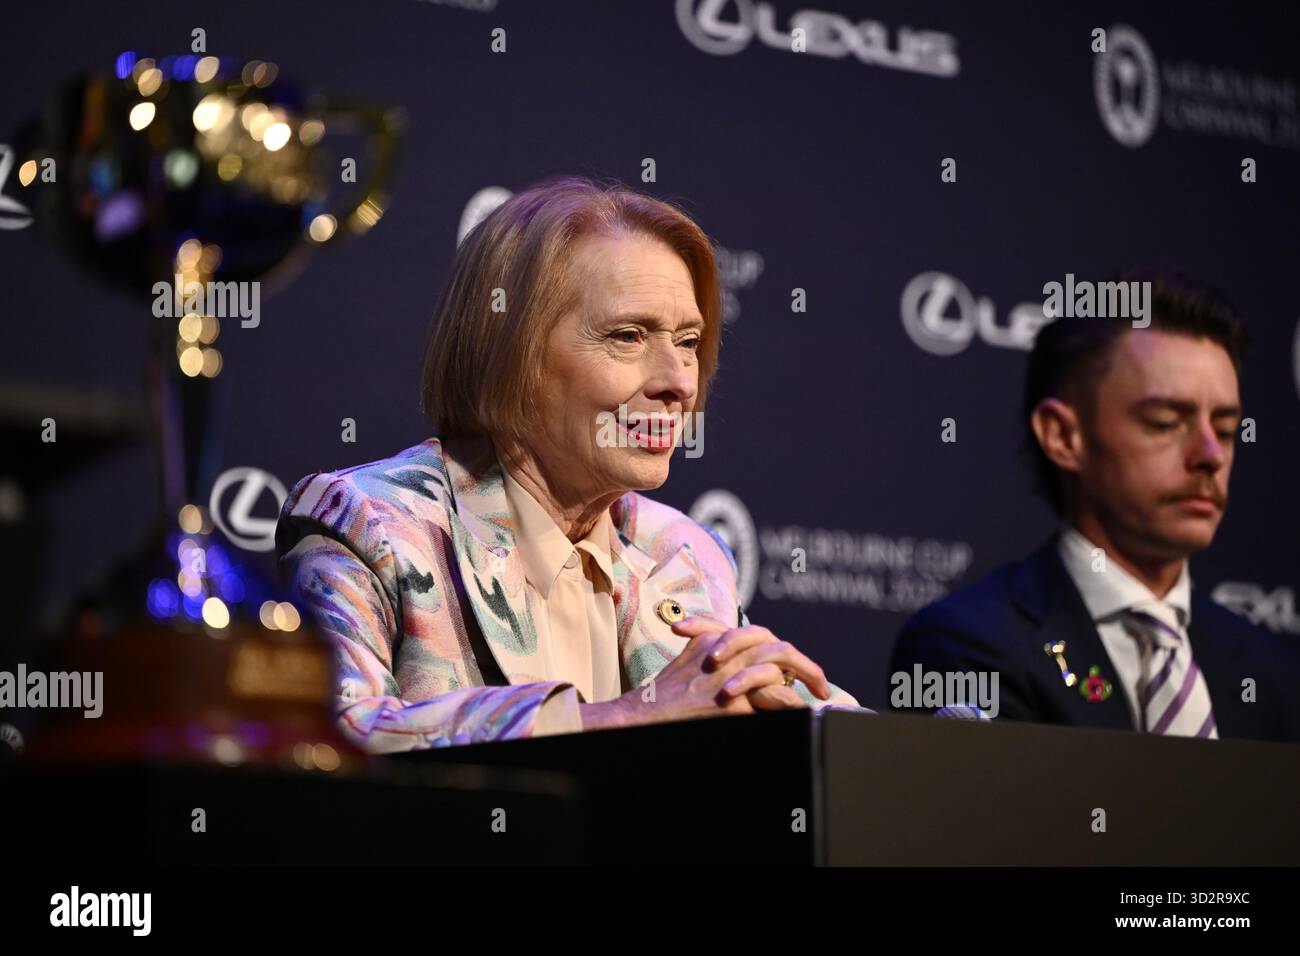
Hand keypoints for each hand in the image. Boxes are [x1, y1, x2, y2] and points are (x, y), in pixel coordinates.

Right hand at [578, 616, 833, 730]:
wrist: (640, 717)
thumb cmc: (662, 695)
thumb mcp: (687, 659)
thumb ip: (711, 644)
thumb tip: (740, 651)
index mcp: (713, 640)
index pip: (759, 636)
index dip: (783, 651)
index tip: (797, 669)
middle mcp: (722, 654)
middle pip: (775, 647)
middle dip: (804, 664)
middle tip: (820, 685)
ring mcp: (727, 678)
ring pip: (777, 670)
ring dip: (801, 684)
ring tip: (817, 699)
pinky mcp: (732, 704)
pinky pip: (773, 700)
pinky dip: (793, 706)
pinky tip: (805, 712)